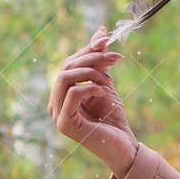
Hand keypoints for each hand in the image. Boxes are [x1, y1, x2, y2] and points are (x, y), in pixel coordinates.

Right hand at [49, 25, 136, 174]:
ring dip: (91, 71)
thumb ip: (99, 60)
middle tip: (115, 56)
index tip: (107, 39)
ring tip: (110, 78)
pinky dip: (90, 87)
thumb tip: (100, 31)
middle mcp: (54, 104)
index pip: (68, 64)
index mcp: (61, 95)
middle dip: (92, 57)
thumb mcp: (106, 83)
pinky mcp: (64, 125)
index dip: (86, 49)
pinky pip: (73, 94)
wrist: (124, 147)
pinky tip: (105, 91)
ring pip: (65, 78)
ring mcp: (57, 115)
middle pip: (65, 68)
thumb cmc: (114, 118)